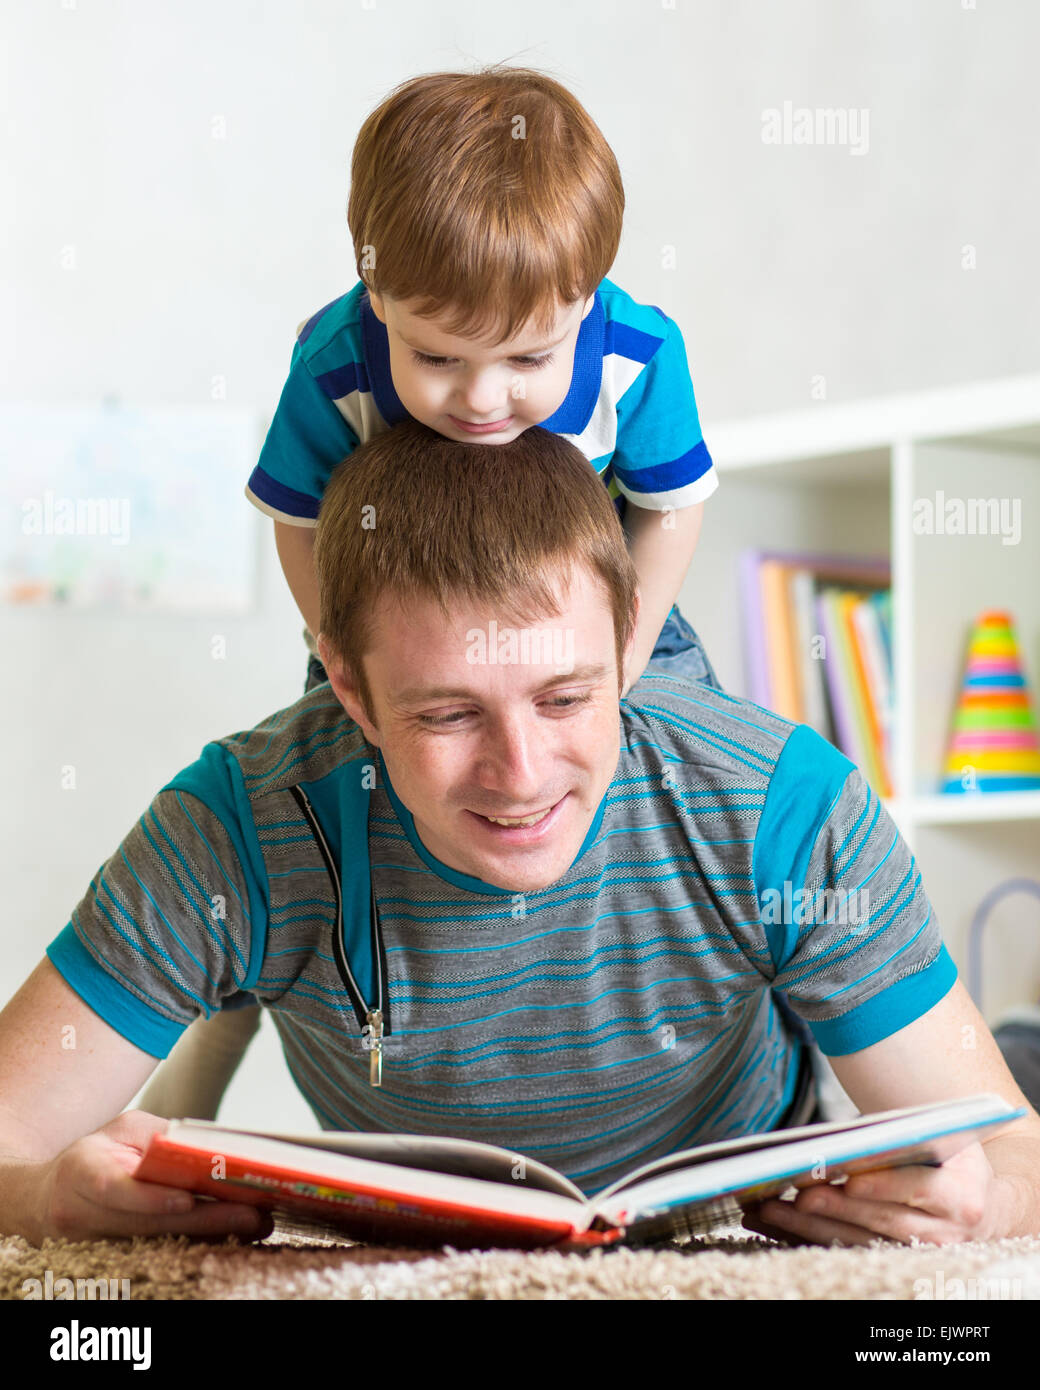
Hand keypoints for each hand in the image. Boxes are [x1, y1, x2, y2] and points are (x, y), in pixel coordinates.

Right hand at [30, 1109, 274, 1243]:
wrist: (45, 1198)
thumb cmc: (95, 1155)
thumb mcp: (123, 1130)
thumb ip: (160, 1137)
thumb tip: (211, 1147)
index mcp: (80, 1171)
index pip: (113, 1187)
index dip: (150, 1196)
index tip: (188, 1198)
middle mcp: (80, 1214)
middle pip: (146, 1224)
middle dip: (204, 1220)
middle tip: (251, 1215)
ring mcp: (90, 1245)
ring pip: (155, 1246)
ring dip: (208, 1237)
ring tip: (253, 1225)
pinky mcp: (106, 1263)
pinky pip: (156, 1256)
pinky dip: (196, 1247)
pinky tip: (231, 1238)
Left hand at [741, 1143, 1002, 1247]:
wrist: (981, 1205)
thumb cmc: (951, 1162)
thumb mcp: (942, 1141)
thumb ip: (904, 1139)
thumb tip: (852, 1136)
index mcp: (962, 1197)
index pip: (920, 1190)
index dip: (884, 1185)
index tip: (849, 1180)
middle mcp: (947, 1233)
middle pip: (883, 1221)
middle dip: (836, 1208)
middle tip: (798, 1194)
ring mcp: (921, 1254)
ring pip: (860, 1241)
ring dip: (812, 1226)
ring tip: (773, 1208)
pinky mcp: (895, 1261)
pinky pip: (848, 1249)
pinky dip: (811, 1235)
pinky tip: (778, 1222)